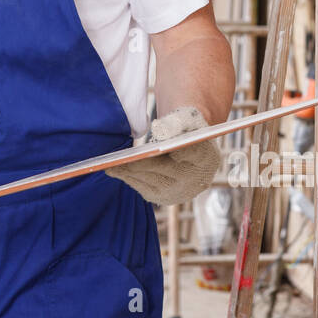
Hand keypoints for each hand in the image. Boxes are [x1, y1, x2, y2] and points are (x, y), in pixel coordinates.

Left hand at [106, 106, 221, 205]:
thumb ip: (174, 122)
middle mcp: (198, 180)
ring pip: (154, 183)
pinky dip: (131, 180)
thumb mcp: (184, 118)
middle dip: (141, 166)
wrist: (189, 145)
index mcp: (207, 157)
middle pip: (167, 172)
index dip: (179, 150)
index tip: (161, 147)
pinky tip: (115, 171)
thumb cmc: (184, 128)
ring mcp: (184, 193)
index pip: (193, 152)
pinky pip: (147, 190)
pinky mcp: (168, 199)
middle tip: (119, 161)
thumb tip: (158, 130)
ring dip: (131, 175)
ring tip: (110, 167)